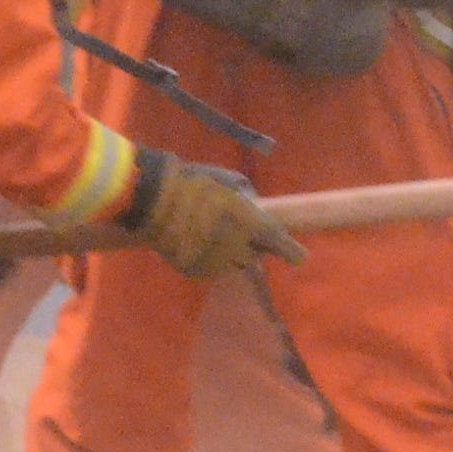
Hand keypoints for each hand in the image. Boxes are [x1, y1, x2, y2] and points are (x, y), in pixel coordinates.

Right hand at [129, 154, 304, 281]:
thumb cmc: (193, 183)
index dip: (290, 251)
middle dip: (247, 245)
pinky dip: (206, 258)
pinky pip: (210, 267)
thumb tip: (255, 207)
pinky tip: (192, 241)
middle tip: (230, 229)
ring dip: (226, 253)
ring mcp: (216, 262)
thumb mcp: (228, 180)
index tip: (299, 257)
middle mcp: (238, 247)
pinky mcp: (197, 271)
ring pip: (231, 263)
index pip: (279, 243)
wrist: (154, 201)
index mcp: (249, 223)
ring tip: (207, 233)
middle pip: (252, 255)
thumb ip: (247, 197)